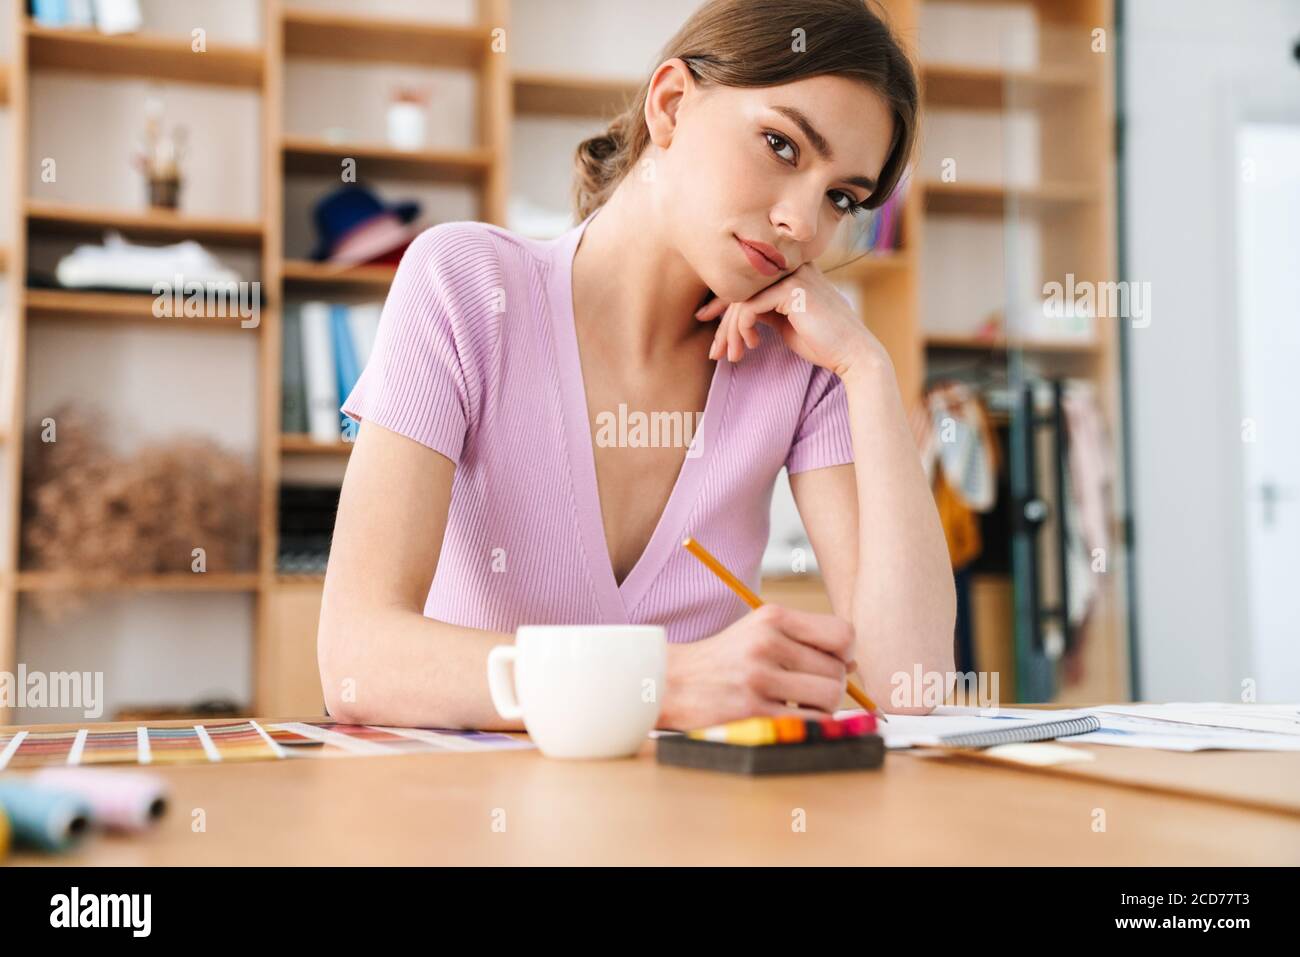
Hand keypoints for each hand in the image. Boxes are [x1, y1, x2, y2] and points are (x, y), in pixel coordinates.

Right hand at [658, 604, 858, 730]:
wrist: (672, 682)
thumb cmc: (724, 660)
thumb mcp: (759, 633)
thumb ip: (804, 641)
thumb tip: (853, 663)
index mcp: (771, 617)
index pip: (842, 634)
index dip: (847, 654)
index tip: (836, 663)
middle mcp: (766, 643)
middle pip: (837, 671)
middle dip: (831, 686)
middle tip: (807, 690)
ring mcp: (759, 678)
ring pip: (829, 698)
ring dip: (822, 708)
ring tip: (797, 703)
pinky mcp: (752, 711)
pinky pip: (808, 722)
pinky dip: (806, 724)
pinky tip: (785, 716)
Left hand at [695, 262, 886, 378]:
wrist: (852, 354)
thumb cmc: (821, 342)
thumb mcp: (784, 322)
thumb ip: (763, 310)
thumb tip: (733, 312)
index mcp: (790, 271)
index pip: (746, 281)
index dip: (721, 301)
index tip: (704, 319)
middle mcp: (791, 266)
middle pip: (739, 288)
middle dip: (722, 323)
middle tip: (714, 351)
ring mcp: (793, 275)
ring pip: (741, 299)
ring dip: (730, 332)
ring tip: (731, 355)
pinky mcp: (791, 289)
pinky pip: (749, 307)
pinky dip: (743, 329)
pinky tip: (752, 345)